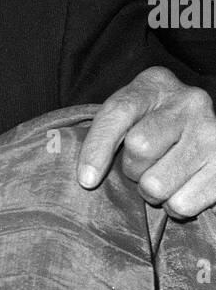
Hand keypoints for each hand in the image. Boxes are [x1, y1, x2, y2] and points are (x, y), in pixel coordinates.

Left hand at [77, 67, 215, 217]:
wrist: (199, 130)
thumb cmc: (151, 125)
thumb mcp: (124, 116)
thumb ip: (102, 136)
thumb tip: (88, 179)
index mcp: (157, 84)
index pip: (119, 112)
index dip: (98, 148)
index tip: (87, 179)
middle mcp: (191, 102)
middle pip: (140, 148)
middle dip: (132, 168)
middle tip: (143, 166)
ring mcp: (213, 135)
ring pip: (157, 185)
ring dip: (152, 192)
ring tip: (162, 177)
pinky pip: (182, 205)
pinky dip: (174, 205)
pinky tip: (181, 187)